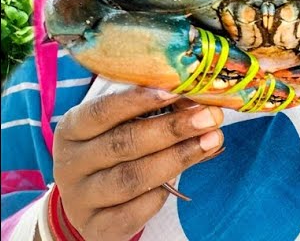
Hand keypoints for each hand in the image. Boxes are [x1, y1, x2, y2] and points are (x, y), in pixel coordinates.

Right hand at [52, 86, 224, 240]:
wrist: (92, 203)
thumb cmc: (116, 152)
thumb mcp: (123, 126)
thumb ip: (156, 113)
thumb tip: (200, 103)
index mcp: (72, 130)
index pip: (102, 111)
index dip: (137, 100)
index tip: (175, 90)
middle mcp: (70, 164)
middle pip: (123, 144)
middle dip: (172, 129)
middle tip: (210, 117)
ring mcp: (79, 199)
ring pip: (130, 178)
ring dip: (177, 158)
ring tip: (212, 141)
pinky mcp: (95, 227)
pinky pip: (132, 212)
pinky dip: (159, 196)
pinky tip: (179, 181)